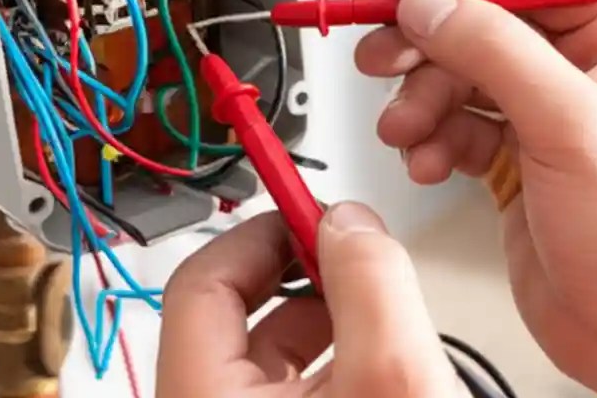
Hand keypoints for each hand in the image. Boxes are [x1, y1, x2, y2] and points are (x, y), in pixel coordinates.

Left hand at [157, 204, 462, 396]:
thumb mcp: (396, 375)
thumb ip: (371, 283)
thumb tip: (349, 220)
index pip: (200, 283)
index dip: (263, 235)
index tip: (312, 215)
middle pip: (231, 312)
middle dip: (301, 271)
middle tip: (351, 253)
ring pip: (264, 350)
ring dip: (322, 314)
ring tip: (378, 308)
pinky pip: (288, 386)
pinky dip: (331, 356)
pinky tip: (377, 357)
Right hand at [355, 0, 596, 395]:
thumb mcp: (570, 123)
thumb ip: (495, 52)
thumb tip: (431, 3)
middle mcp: (580, 76)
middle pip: (483, 26)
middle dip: (427, 42)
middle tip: (379, 54)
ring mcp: (545, 121)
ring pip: (460, 79)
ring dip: (421, 99)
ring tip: (404, 129)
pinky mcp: (515, 166)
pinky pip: (456, 129)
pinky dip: (431, 141)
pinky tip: (426, 161)